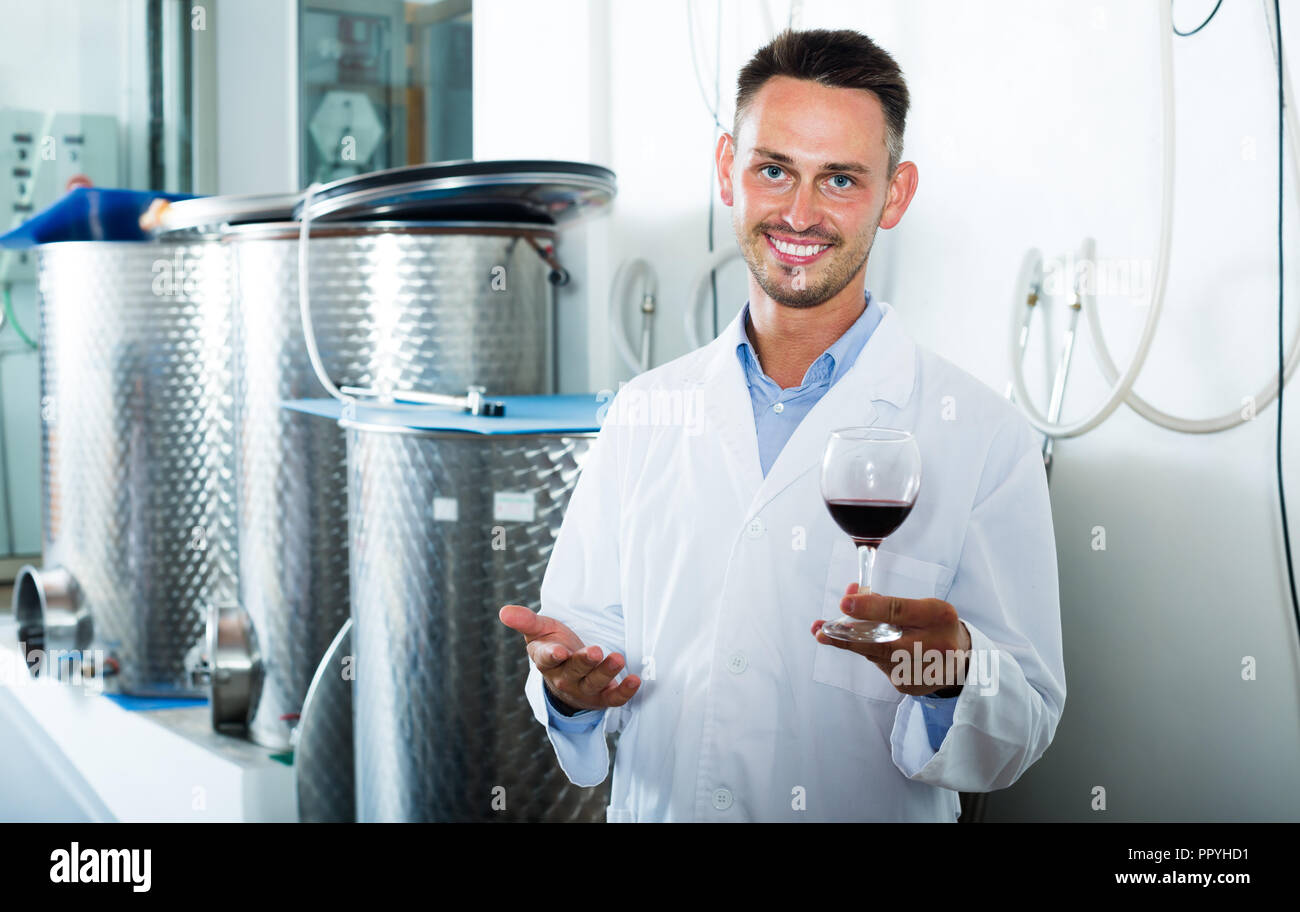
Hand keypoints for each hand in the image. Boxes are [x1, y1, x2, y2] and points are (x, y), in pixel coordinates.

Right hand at [499, 604, 640, 712]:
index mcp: (546, 660)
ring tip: (617, 659)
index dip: (552, 655)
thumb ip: (525, 620)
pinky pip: (613, 698)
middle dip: (584, 662)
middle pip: (574, 672)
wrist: (567, 674)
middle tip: (595, 651)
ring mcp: (584, 689)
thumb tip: (503, 611)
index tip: (559, 651)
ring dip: (606, 673)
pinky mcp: (602, 697)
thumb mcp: (540, 630)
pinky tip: (635, 680)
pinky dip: (625, 692)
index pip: (546, 659)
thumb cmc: (554, 646)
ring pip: (594, 684)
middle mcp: (564, 678)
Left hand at [810, 583, 970, 696]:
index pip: (900, 611)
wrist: (963, 663)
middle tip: (821, 631)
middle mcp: (935, 645)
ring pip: (876, 655)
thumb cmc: (936, 626)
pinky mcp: (910, 686)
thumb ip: (889, 602)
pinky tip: (866, 646)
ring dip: (850, 643)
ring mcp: (923, 670)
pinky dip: (870, 653)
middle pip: (884, 643)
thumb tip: (852, 596)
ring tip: (826, 633)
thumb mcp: (922, 606)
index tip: (844, 603)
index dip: (870, 608)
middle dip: (848, 637)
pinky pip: (880, 666)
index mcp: (939, 616)